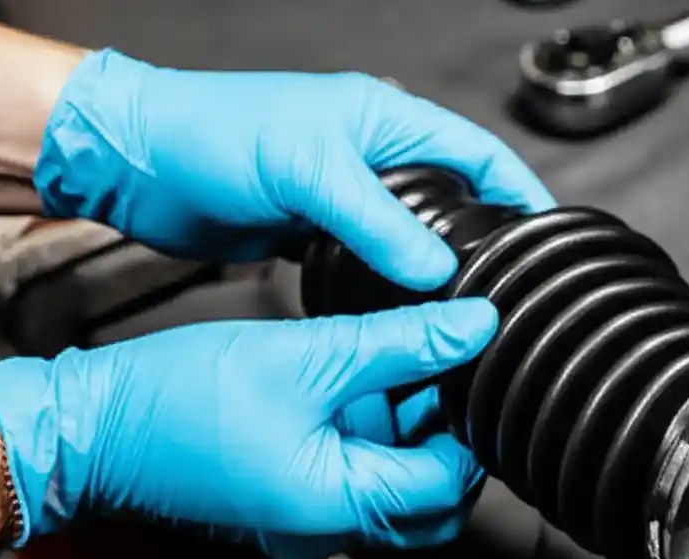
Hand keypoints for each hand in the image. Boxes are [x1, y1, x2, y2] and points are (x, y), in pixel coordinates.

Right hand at [0, 299, 498, 558]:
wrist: (92, 424)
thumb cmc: (174, 399)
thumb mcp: (306, 355)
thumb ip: (401, 343)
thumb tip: (473, 326)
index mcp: (339, 505)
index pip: (451, 483)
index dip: (469, 428)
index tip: (469, 374)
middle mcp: (329, 531)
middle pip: (433, 501)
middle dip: (446, 439)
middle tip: (438, 375)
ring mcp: (308, 524)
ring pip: (396, 492)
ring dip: (408, 437)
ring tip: (389, 370)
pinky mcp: (289, 505)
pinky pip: (354, 485)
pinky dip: (369, 443)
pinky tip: (351, 388)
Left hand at [35, 49, 554, 289]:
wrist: (139, 163)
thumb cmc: (211, 134)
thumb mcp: (309, 173)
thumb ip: (379, 223)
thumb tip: (438, 271)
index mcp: (385, 120)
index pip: (479, 153)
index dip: (521, 190)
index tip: (550, 232)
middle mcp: (372, 154)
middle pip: (453, 198)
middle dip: (485, 236)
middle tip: (508, 282)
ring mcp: (345, 194)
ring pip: (414, 234)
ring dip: (437, 266)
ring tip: (464, 305)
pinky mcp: (316, 230)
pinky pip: (371, 259)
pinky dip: (392, 282)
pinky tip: (403, 309)